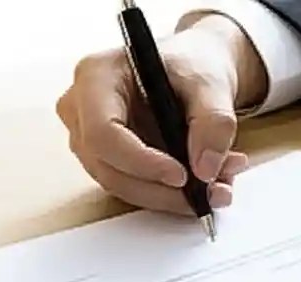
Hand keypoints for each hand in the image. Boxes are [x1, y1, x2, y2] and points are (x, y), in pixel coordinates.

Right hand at [56, 14, 265, 213]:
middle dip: (162, 190)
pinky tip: (204, 186)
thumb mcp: (212, 85)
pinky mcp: (106, 160)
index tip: (182, 176)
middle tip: (210, 192)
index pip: (102, 133)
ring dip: (171, 196)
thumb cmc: (192, 65)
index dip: (141, 162)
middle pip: (109, 168)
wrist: (194, 72)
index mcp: (96, 76)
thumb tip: (205, 170)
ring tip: (218, 186)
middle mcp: (82, 109)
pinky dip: (170, 195)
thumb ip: (214, 123)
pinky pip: (134, 189)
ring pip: (122, 186)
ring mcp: (89, 138)